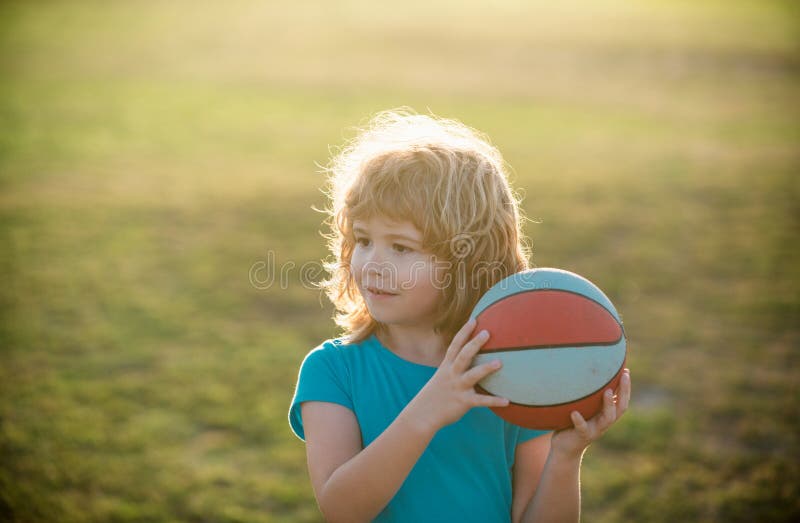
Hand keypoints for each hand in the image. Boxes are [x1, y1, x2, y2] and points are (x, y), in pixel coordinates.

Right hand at [408, 318, 508, 432]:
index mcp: (446, 367)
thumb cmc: (435, 395)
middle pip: (464, 355)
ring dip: (486, 368)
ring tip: (499, 362)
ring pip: (472, 375)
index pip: (455, 345)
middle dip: (474, 343)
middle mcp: (452, 374)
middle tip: (487, 332)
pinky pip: (481, 401)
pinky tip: (507, 401)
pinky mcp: (463, 402)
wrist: (422, 414)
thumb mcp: (441, 377)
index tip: (473, 319)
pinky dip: (494, 401)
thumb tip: (467, 361)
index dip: (464, 332)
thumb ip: (453, 369)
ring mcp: (457, 387)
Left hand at [550, 368, 631, 459]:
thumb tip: (587, 375)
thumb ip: (588, 398)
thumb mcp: (584, 410)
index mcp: (606, 415)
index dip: (626, 387)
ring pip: (607, 419)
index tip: (626, 371)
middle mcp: (604, 422)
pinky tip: (574, 413)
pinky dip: (579, 420)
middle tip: (624, 376)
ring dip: (609, 405)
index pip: (622, 400)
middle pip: (620, 408)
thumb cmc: (573, 424)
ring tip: (608, 392)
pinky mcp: (582, 435)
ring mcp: (595, 430)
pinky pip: (582, 427)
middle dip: (624, 391)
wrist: (565, 448)